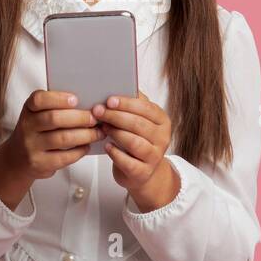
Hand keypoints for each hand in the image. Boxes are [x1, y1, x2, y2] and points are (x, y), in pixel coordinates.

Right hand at [0, 90, 102, 203]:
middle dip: (79, 118)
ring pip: (62, 139)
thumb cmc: (36, 131)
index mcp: (28, 109)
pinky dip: (79, 151)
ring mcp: (31, 146)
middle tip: (95, 118)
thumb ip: (55, 108)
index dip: (58, 98)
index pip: (39, 99)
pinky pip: (64, 157)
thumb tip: (88, 105)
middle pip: (54, 119)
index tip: (75, 99)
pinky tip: (86, 146)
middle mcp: (27, 127)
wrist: (17, 158)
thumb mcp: (38, 115)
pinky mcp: (39, 163)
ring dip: (85, 135)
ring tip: (98, 133)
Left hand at [93, 90, 179, 211]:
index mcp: (162, 121)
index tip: (109, 100)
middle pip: (138, 124)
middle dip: (116, 116)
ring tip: (102, 128)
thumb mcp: (138, 121)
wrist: (142, 172)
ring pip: (134, 142)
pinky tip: (107, 147)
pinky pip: (128, 162)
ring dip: (115, 133)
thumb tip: (114, 87)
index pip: (146, 108)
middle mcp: (162, 138)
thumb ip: (132, 105)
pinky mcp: (143, 173)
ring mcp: (154, 156)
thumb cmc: (137, 140)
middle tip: (98, 112)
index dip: (126, 103)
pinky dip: (115, 153)